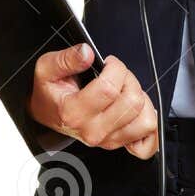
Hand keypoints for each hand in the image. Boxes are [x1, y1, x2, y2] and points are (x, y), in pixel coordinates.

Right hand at [28, 43, 158, 158]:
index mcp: (74, 112)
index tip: (108, 62)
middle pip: (132, 102)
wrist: (47, 113)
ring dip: (140, 98)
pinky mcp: (118, 143)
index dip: (115, 68)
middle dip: (128, 79)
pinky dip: (146, 120)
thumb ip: (67, 59)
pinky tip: (132, 109)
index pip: (109, 88)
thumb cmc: (49, 92)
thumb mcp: (47, 69)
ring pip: (145, 119)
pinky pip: (147, 135)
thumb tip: (87, 52)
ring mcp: (107, 140)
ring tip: (123, 90)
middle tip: (116, 74)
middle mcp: (93, 130)